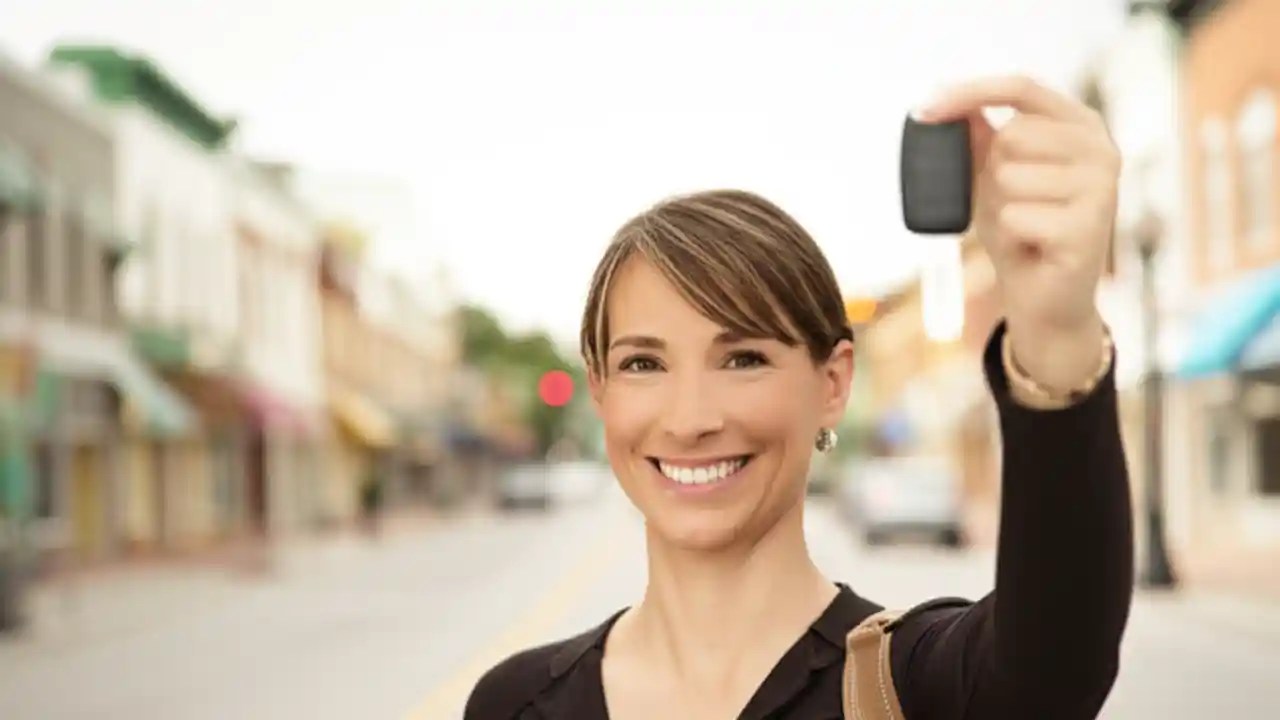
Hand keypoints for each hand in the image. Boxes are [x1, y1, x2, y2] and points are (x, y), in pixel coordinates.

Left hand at [918, 75, 1118, 390]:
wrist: (1047, 300)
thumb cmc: (1022, 231)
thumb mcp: (992, 177)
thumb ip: (978, 138)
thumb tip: (951, 104)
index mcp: (1081, 125)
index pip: (1021, 87)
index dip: (969, 92)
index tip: (922, 109)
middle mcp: (1102, 149)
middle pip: (1012, 135)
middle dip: (992, 173)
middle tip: (1013, 205)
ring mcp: (1103, 187)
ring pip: (1010, 175)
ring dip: (1001, 206)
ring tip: (1025, 227)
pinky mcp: (1090, 227)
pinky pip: (1014, 216)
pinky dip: (1009, 236)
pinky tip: (1034, 249)